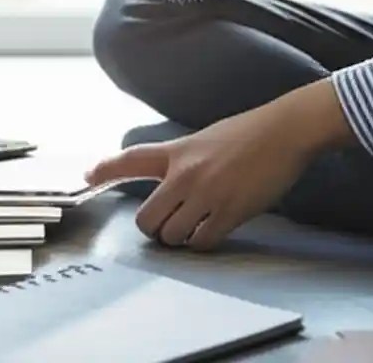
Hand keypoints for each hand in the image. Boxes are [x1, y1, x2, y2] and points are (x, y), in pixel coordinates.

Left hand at [86, 80, 353, 250]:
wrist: (285, 130)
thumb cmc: (251, 133)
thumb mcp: (207, 138)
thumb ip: (185, 160)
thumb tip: (174, 184)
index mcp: (178, 151)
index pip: (131, 160)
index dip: (104, 170)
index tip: (87, 176)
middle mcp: (185, 174)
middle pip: (146, 219)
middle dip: (155, 229)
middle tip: (169, 226)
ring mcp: (205, 194)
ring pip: (172, 236)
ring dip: (181, 238)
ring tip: (197, 227)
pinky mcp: (229, 211)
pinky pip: (202, 242)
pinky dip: (204, 242)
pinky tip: (216, 229)